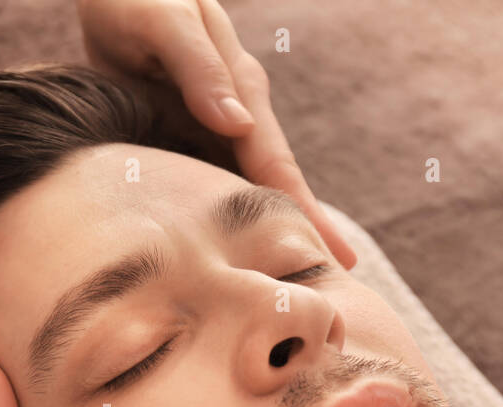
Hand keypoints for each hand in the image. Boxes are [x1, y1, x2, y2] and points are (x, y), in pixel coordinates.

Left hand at [76, 0, 357, 269]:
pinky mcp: (183, 132)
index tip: (332, 256)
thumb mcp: (165, 20)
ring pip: (243, 189)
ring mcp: (211, 125)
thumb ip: (200, 69)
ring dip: (268, 230)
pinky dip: (223, 216)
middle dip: (306, 231)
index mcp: (239, 91)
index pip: (275, 164)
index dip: (304, 212)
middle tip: (337, 284)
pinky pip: (207, 183)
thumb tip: (238, 124)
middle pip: (273, 185)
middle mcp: (235, 114)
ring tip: (293, 279)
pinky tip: (229, 251)